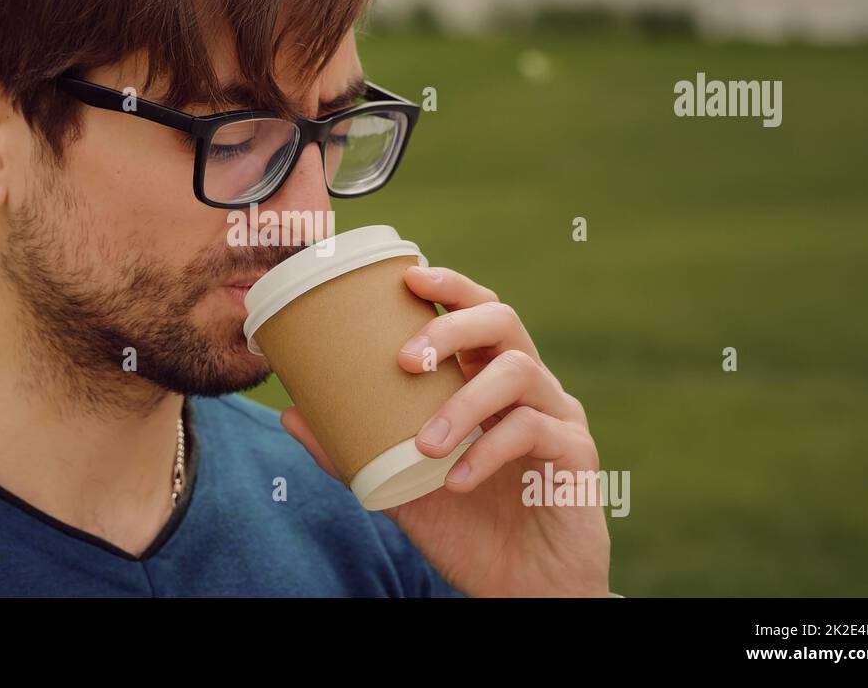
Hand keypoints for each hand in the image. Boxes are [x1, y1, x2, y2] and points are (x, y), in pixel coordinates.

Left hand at [280, 265, 610, 596]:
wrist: (519, 590)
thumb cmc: (465, 528)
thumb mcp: (399, 486)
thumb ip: (352, 450)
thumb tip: (291, 413)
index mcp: (487, 379)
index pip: (475, 311)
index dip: (449, 286)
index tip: (408, 277)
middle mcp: (527, 386)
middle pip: (503, 320)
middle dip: (451, 326)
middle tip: (404, 359)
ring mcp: (557, 415)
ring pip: (519, 372)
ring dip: (463, 403)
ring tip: (425, 444)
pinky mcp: (576, 454)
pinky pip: (535, 431)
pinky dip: (488, 452)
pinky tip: (456, 480)